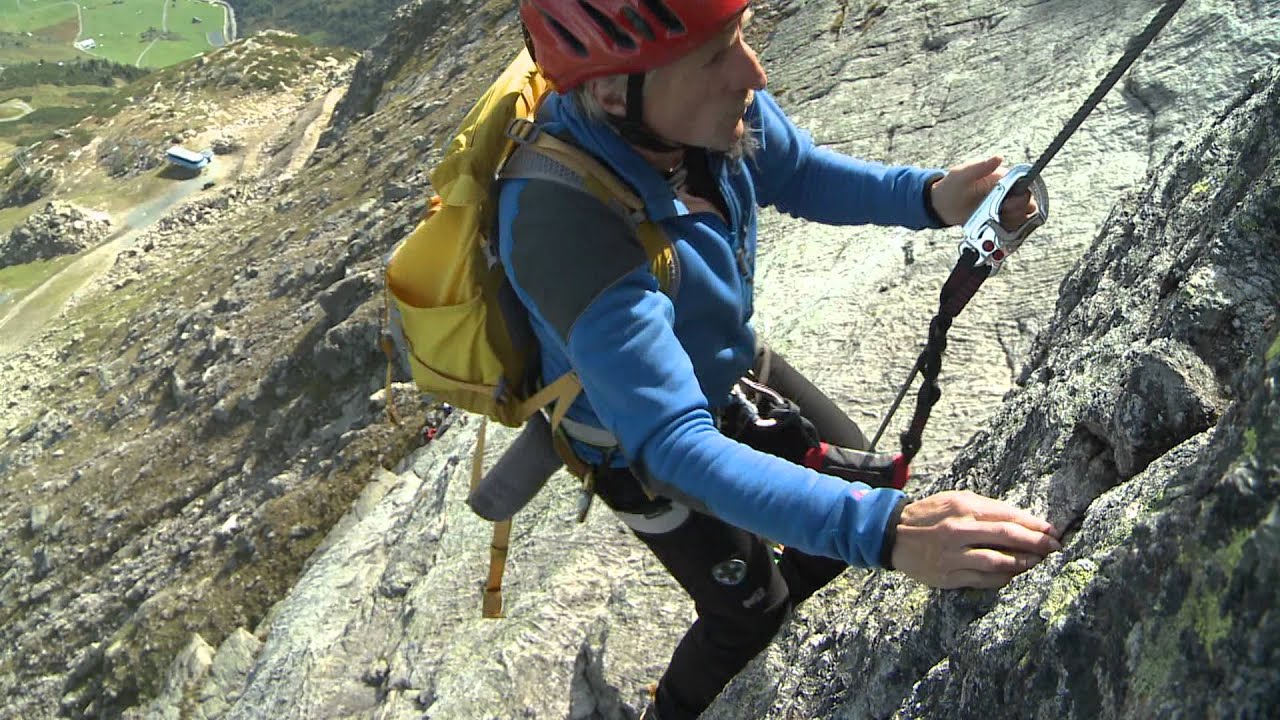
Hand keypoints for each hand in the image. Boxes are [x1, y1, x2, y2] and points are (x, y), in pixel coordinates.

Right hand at [890, 490, 1061, 588]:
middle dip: (1036, 543)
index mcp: (963, 508)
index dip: (1034, 524)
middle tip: (1055, 548)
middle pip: (1007, 537)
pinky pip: (983, 580)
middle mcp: (959, 530)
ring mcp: (953, 555)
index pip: (1007, 515)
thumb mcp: (955, 500)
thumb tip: (1021, 520)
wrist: (892, 535)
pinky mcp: (948, 576)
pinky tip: (1013, 575)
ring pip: (997, 561)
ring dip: (1022, 563)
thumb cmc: (930, 515)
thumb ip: (986, 508)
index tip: (1053, 530)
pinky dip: (1003, 578)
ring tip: (1037, 562)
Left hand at [929, 156, 1039, 227]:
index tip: (1009, 201)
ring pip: (1023, 214)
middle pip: (1027, 200)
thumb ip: (980, 166)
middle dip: (1019, 208)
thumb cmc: (951, 185)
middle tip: (1003, 212)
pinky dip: (1010, 228)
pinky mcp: (998, 219)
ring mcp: (1002, 207)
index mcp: (1001, 178)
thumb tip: (999, 157)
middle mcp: (1006, 192)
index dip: (1022, 193)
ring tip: (999, 220)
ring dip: (1015, 219)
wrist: (941, 206)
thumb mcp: (962, 174)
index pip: (1024, 183)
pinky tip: (998, 227)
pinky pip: (1014, 225)